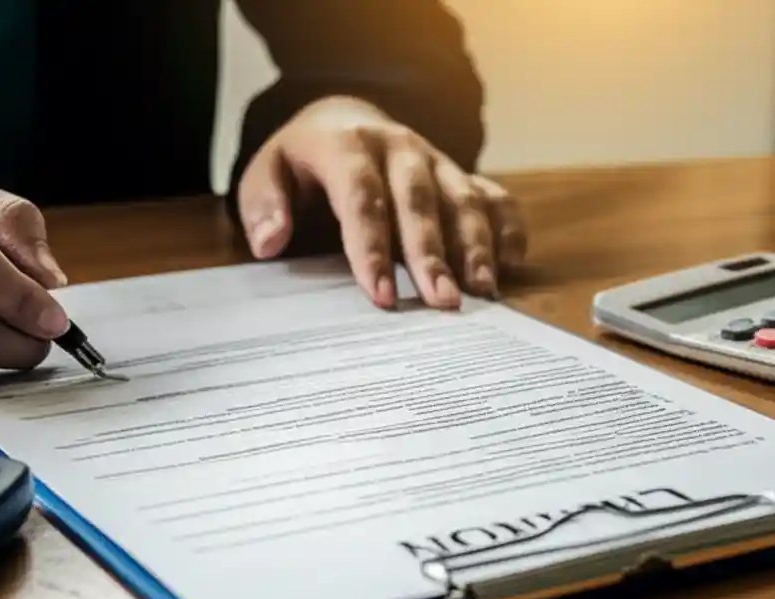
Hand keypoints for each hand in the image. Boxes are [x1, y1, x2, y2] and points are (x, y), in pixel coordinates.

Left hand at [237, 96, 526, 308]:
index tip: (379, 295)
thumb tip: (270, 241)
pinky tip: (511, 265)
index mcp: (347, 145)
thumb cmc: (302, 164)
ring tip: (483, 290)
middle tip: (442, 301)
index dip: (372, 248)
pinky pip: (494, 196)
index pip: (361, 198)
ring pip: (463, 198)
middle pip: (419, 201)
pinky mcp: (461, 174)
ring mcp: (436, 160)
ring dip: (475, 245)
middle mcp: (398, 147)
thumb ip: (264, 206)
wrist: (345, 121)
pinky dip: (508, 226)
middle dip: (431, 253)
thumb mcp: (266, 174)